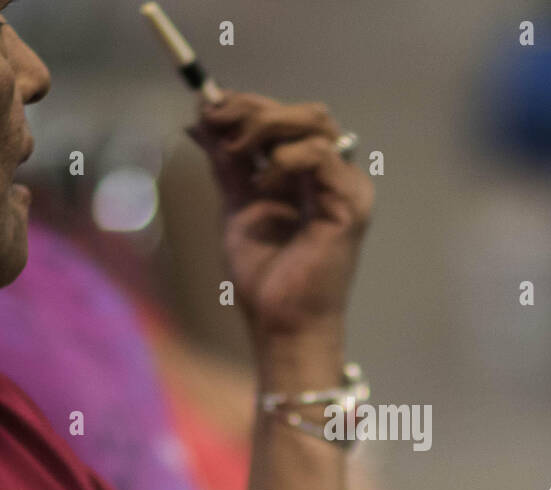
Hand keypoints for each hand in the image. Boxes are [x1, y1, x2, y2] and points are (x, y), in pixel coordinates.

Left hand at [185, 92, 373, 337]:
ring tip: (238, 153)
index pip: (288, 118)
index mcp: (312, 174)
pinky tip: (262, 187)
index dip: (248, 104)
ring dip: (267, 127)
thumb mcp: (236, 205)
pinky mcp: (351, 204)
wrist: (279, 324)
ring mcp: (347, 187)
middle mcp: (335, 175)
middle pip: (306, 113)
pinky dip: (285, 160)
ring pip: (315, 124)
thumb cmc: (265, 277)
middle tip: (217, 120)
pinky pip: (320, 156)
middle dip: (255, 110)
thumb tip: (199, 118)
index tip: (207, 105)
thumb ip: (227, 163)